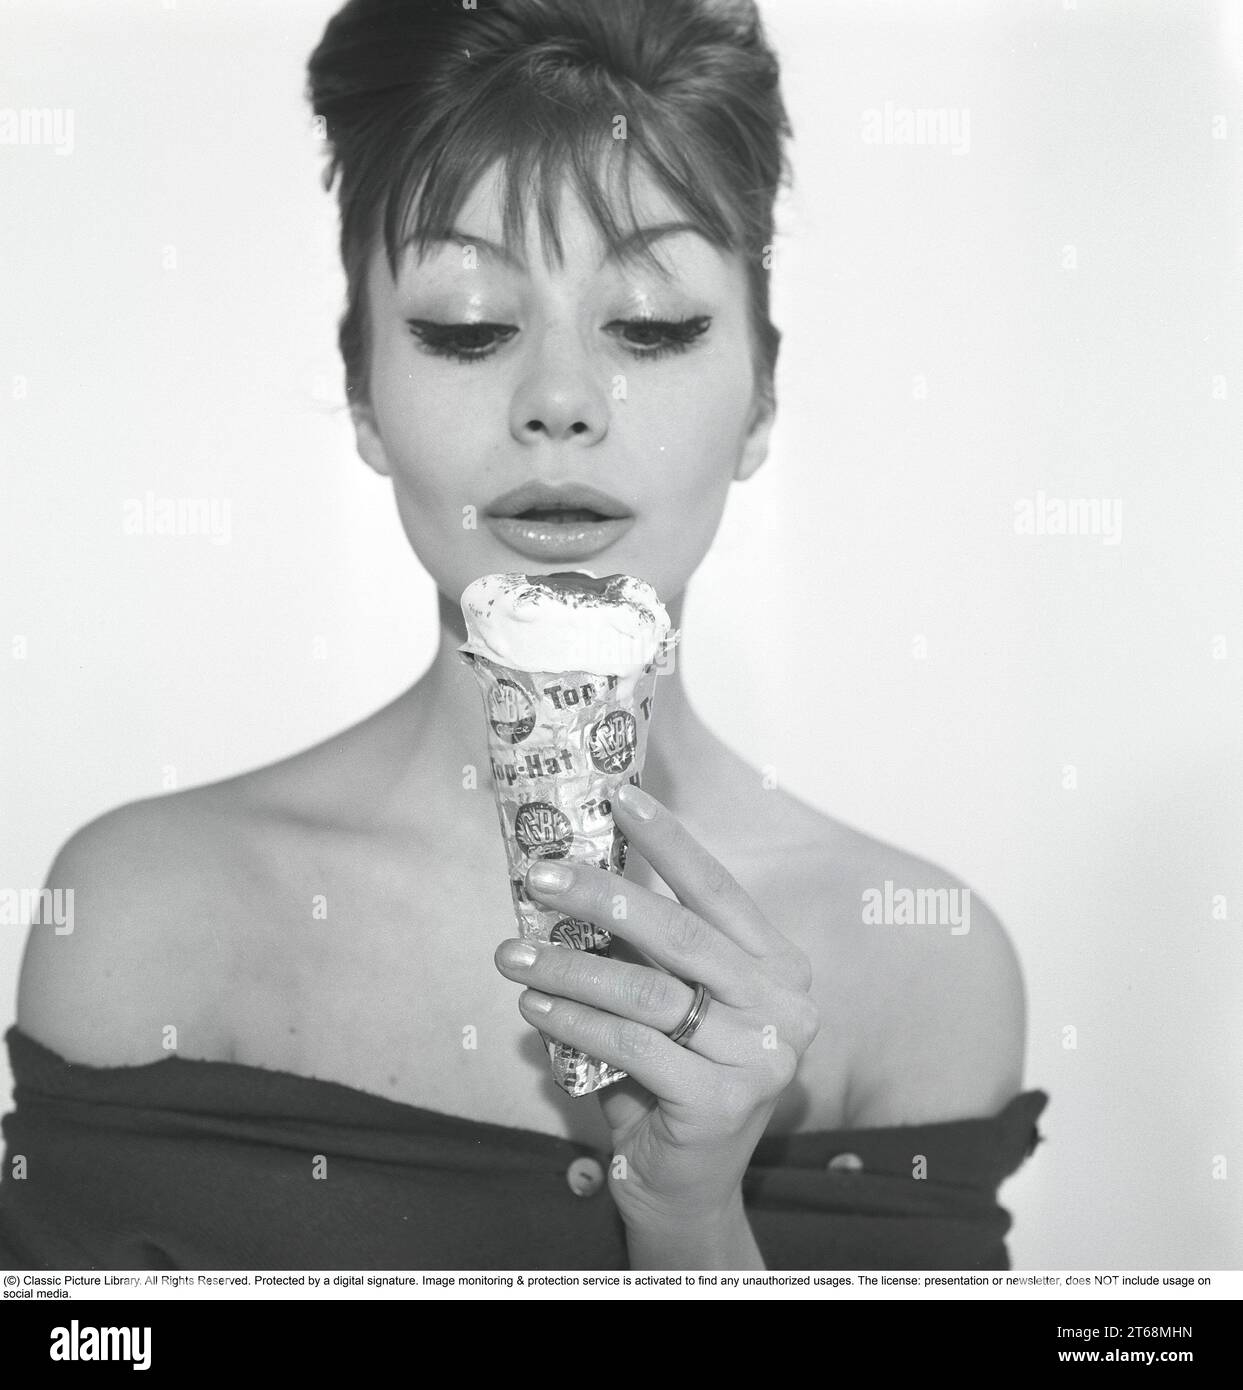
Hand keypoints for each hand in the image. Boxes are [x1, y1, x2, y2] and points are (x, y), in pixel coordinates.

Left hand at [493, 783, 820, 1251]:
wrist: (686, 1183)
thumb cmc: (673, 1072)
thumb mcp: (676, 998)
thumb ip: (652, 946)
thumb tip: (578, 871)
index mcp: (780, 967)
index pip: (720, 890)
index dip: (670, 841)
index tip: (621, 797)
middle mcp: (785, 1007)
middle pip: (681, 933)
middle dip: (602, 896)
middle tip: (540, 877)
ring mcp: (761, 1059)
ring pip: (647, 992)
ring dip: (570, 965)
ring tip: (515, 952)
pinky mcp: (721, 1105)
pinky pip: (631, 1046)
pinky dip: (574, 1021)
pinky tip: (535, 1004)